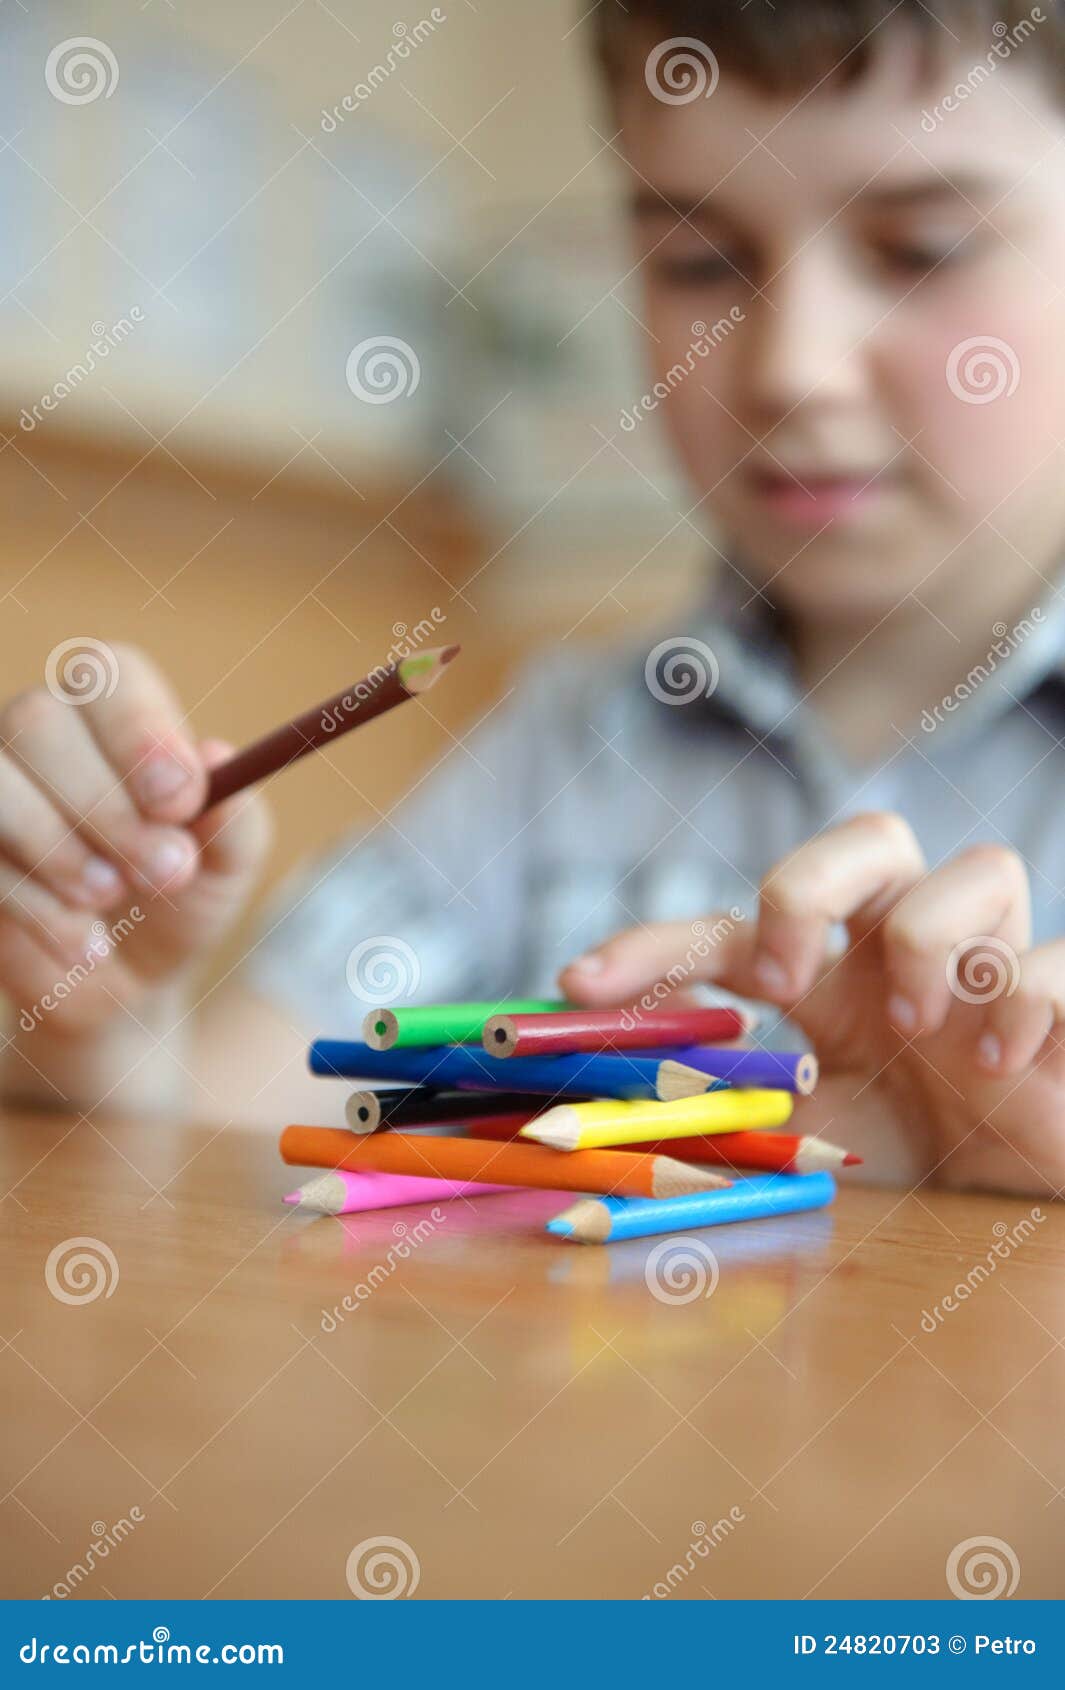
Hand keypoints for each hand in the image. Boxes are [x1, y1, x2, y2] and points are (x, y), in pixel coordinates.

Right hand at [0, 644, 269, 1038]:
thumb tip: (216, 755)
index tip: (180, 799)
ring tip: (112, 900)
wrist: (132, 979)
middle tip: (167, 871)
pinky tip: (83, 942)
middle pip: (38, 722)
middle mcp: (42, 735)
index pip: (107, 674)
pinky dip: (38, 908)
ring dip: (60, 850)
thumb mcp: (228, 866)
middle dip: (105, 806)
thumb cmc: (183, 898)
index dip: (139, 730)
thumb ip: (234, 817)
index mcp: (116, 714)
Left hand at [558, 812, 1063, 1197]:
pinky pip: (1054, 959)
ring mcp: (995, 966)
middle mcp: (909, 952)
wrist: (1026, 1205)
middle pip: (872, 835)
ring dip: (931, 944)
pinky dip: (1022, 1001)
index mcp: (835, 980)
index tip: (577, 985)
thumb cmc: (912, 1164)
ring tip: (924, 1037)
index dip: (654, 947)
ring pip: (978, 868)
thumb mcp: (798, 1144)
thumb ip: (729, 1118)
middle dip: (811, 886)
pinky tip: (999, 1065)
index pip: (733, 930)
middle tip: (789, 981)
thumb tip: (598, 1116)